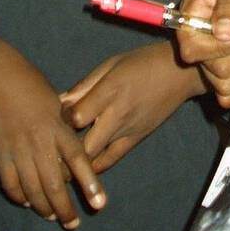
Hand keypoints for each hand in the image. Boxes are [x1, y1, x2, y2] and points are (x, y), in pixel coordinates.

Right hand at [0, 47, 105, 228]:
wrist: (2, 76)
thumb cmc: (35, 87)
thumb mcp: (59, 105)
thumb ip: (67, 131)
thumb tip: (76, 159)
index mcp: (59, 127)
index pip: (78, 160)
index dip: (89, 183)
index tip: (99, 203)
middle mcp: (41, 141)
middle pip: (55, 184)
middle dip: (65, 208)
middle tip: (73, 223)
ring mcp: (19, 149)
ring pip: (33, 190)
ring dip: (43, 207)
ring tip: (53, 216)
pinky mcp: (1, 153)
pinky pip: (11, 184)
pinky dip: (20, 197)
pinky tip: (28, 202)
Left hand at [58, 43, 202, 173]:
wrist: (179, 74)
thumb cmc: (142, 62)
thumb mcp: (111, 64)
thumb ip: (85, 85)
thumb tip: (59, 101)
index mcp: (110, 90)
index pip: (77, 116)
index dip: (61, 118)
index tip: (54, 115)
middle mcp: (118, 114)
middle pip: (83, 146)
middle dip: (64, 151)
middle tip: (50, 151)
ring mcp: (128, 131)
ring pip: (95, 159)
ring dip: (76, 163)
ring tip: (61, 165)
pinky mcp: (135, 140)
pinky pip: (110, 160)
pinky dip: (94, 166)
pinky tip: (82, 167)